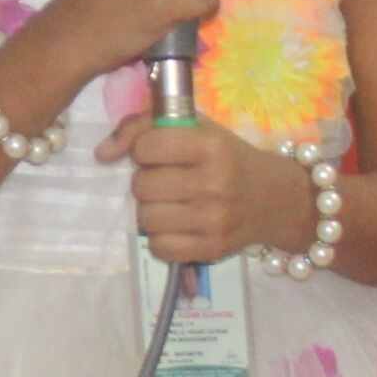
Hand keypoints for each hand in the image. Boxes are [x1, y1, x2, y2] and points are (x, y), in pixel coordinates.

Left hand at [98, 114, 287, 269]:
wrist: (274, 198)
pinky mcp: (211, 249)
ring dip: (151, 210)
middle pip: (142, 185)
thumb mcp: (195, 128)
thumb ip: (144, 127)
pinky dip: (161, 238)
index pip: (147, 147)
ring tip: (171, 203)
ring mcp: (213, 220)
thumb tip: (101, 154)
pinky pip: (158, 247)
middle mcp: (214, 183)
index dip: (145, 150)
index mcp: (211, 146)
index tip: (159, 153)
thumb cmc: (227, 157)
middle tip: (167, 180)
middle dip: (147, 181)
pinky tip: (178, 226)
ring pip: (146, 218)